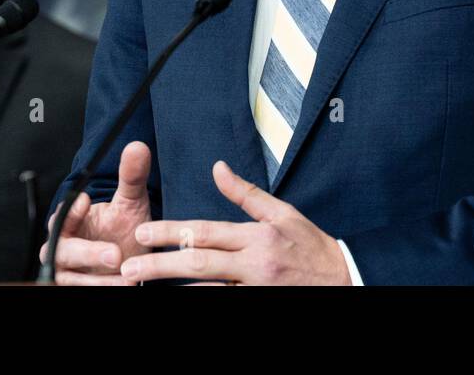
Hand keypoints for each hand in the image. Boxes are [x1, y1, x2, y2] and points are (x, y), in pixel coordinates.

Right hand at [39, 140, 152, 284]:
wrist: (132, 258)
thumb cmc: (124, 228)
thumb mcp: (132, 202)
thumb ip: (131, 177)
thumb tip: (137, 147)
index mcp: (71, 222)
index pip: (61, 215)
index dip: (70, 210)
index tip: (84, 200)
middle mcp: (64, 248)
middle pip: (62, 251)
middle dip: (88, 253)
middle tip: (115, 254)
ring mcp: (68, 272)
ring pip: (71, 279)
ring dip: (97, 280)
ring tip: (126, 280)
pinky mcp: (77, 287)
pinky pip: (80, 291)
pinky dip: (102, 289)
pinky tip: (125, 286)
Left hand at [118, 160, 351, 285]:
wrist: (343, 280)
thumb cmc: (311, 246)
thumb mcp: (282, 213)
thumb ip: (245, 194)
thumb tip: (218, 168)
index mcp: (257, 237)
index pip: (206, 232)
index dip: (172, 232)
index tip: (144, 233)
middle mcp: (254, 265)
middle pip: (198, 264)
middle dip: (159, 265)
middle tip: (129, 266)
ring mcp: (255, 290)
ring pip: (206, 291)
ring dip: (173, 289)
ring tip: (141, 285)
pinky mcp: (258, 305)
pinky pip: (223, 304)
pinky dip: (200, 300)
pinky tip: (179, 298)